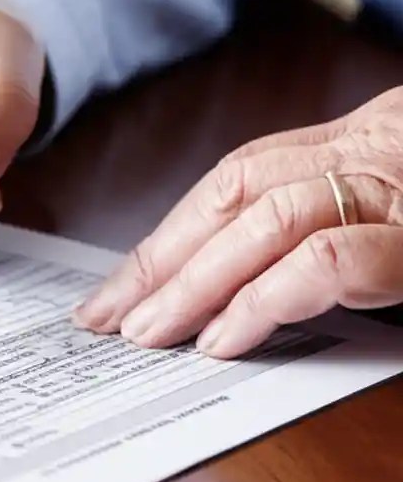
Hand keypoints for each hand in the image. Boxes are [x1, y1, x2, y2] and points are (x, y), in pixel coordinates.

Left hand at [73, 87, 402, 357]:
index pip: (236, 181)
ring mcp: (392, 193)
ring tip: (149, 332)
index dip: (170, 235)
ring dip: (196, 282)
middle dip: (161, 260)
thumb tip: (226, 280)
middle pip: (235, 195)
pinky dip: (264, 300)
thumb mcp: (390, 200)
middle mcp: (366, 156)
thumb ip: (324, 221)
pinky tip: (224, 338)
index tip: (119, 286)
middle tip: (107, 315)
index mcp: (353, 143)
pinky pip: (327, 260)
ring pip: (266, 221)